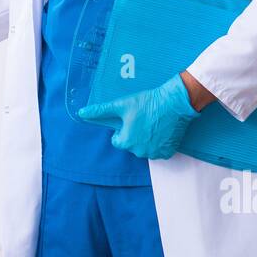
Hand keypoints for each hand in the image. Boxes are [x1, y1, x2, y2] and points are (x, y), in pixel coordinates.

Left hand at [78, 73, 198, 159]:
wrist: (174, 103)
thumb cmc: (147, 103)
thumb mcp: (121, 105)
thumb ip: (100, 111)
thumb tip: (82, 113)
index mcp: (126, 142)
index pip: (117, 141)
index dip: (122, 129)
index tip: (131, 120)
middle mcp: (139, 152)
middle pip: (131, 145)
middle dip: (134, 135)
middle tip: (143, 119)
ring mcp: (155, 153)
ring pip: (145, 148)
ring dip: (146, 139)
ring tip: (153, 123)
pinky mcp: (167, 152)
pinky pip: (159, 150)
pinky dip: (159, 143)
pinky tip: (162, 130)